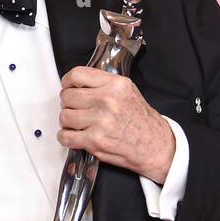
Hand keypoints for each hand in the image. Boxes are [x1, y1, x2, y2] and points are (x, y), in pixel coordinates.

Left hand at [58, 66, 174, 182]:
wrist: (154, 145)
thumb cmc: (141, 121)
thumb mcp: (128, 92)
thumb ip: (104, 84)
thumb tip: (78, 83)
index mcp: (115, 85)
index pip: (77, 75)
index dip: (67, 82)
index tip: (68, 87)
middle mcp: (107, 100)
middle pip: (68, 96)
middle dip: (68, 104)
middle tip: (75, 109)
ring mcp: (100, 121)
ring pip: (64, 116)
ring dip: (67, 122)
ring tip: (77, 124)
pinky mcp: (95, 140)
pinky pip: (65, 136)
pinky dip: (65, 138)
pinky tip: (74, 136)